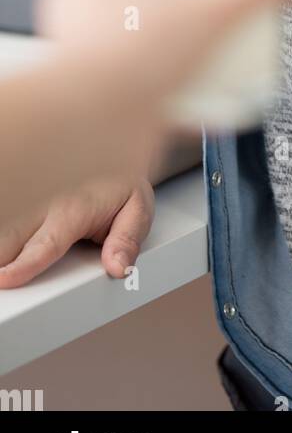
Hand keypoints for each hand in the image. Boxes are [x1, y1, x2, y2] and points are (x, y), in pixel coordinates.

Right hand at [0, 175, 153, 288]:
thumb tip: (118, 268)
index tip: (4, 278)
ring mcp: (31, 204)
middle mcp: (46, 206)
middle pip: (12, 239)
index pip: (46, 244)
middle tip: (2, 278)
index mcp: (74, 210)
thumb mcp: (138, 211)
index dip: (24, 264)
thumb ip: (127, 241)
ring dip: (4, 248)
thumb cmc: (122, 187)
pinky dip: (6, 233)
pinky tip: (6, 249)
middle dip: (4, 258)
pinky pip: (7, 218)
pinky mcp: (23, 203)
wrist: (114, 154)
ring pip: (6, 229)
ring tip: (4, 266)